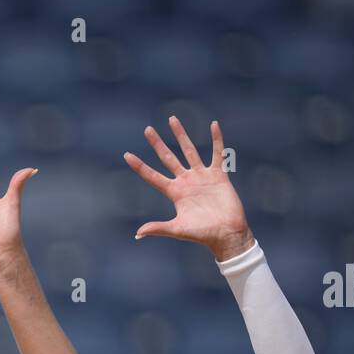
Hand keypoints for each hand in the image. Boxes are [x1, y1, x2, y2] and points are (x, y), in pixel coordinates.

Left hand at [123, 117, 252, 261]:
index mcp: (174, 192)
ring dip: (181, 135)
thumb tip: (138, 234)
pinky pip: (218, 153)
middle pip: (168, 158)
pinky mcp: (218, 175)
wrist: (227, 234)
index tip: (126, 155)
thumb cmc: (202, 234)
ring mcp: (202, 176)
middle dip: (158, 144)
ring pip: (189, 150)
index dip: (140, 166)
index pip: (152, 176)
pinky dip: (217, 139)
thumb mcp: (178, 230)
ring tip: (172, 119)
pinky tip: (213, 124)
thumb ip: (159, 228)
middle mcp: (186, 181)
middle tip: (147, 129)